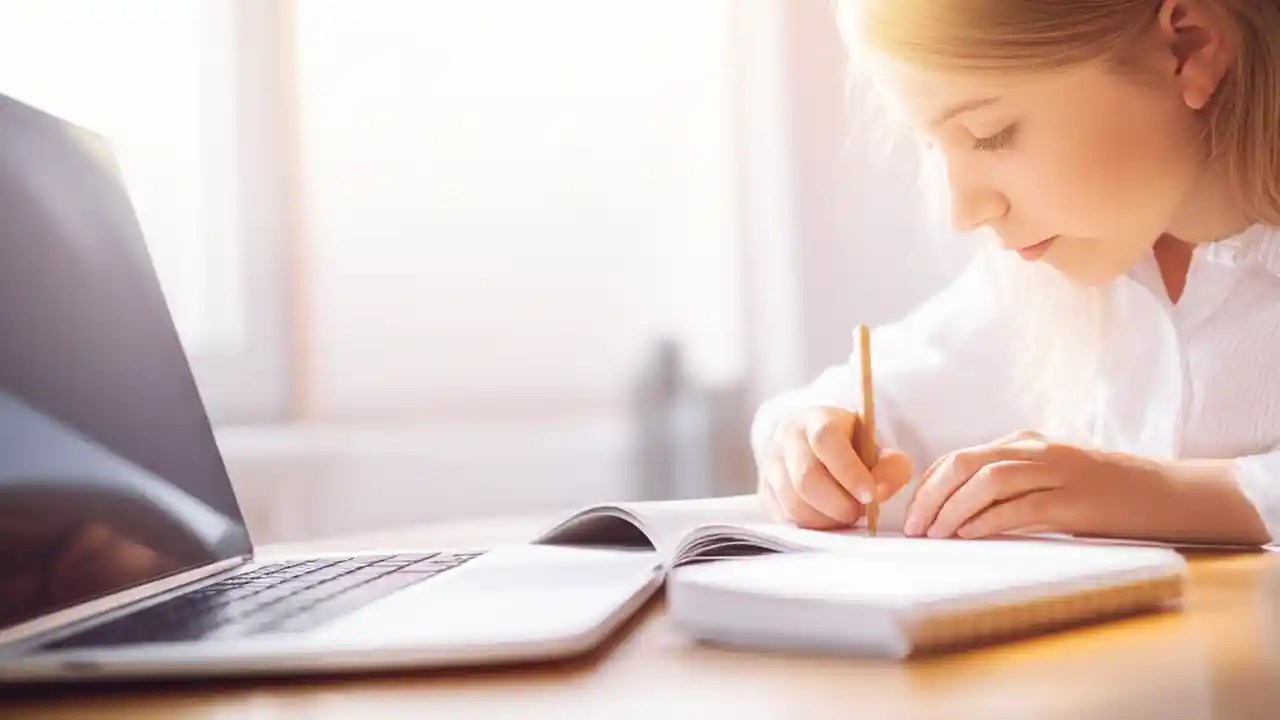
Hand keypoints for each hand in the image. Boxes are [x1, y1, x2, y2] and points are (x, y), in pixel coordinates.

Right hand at [758, 406, 913, 528]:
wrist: (815, 444)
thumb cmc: (852, 446)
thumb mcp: (878, 446)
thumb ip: (891, 466)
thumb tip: (879, 492)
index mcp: (817, 418)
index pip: (826, 440)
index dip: (849, 471)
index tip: (870, 495)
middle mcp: (787, 438)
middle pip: (806, 478)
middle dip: (838, 504)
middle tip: (859, 512)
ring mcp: (771, 464)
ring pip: (794, 503)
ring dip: (826, 519)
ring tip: (845, 515)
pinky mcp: (764, 490)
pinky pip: (785, 518)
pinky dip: (812, 526)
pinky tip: (828, 519)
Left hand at [904, 430, 1172, 539]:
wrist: (1164, 494)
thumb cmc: (1100, 494)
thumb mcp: (1047, 479)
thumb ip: (1009, 487)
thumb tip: (956, 513)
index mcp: (1023, 443)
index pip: (958, 457)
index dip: (927, 484)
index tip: (911, 511)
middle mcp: (1035, 450)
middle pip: (964, 463)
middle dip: (930, 496)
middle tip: (914, 528)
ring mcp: (1056, 472)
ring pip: (988, 481)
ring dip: (953, 509)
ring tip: (936, 534)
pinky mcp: (1075, 500)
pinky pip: (1021, 507)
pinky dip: (988, 521)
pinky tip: (969, 535)